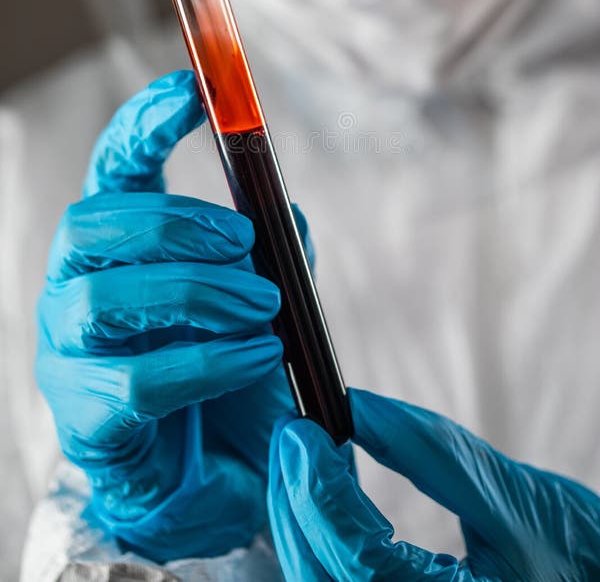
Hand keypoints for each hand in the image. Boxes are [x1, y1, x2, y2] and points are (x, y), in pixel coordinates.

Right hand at [36, 70, 295, 561]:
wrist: (213, 478)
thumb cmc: (227, 377)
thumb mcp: (258, 303)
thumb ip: (271, 256)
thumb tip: (291, 215)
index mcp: (120, 248)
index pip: (113, 170)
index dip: (143, 124)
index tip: (192, 90)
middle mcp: (78, 288)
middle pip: (93, 223)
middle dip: (174, 221)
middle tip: (244, 241)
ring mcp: (70, 354)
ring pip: (104, 297)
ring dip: (195, 291)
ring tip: (261, 305)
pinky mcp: (86, 419)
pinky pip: (134, 382)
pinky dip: (206, 362)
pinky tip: (256, 357)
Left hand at [268, 388, 599, 580]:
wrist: (583, 573)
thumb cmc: (561, 541)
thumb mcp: (503, 491)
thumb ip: (427, 451)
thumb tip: (355, 406)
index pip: (360, 564)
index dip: (321, 494)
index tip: (303, 432)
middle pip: (323, 581)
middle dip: (296, 502)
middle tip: (291, 434)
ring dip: (298, 517)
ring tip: (300, 453)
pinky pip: (335, 581)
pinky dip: (316, 533)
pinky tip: (319, 488)